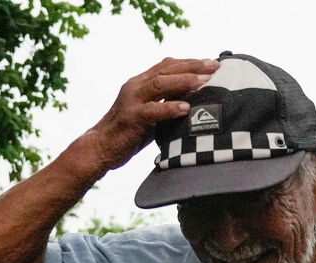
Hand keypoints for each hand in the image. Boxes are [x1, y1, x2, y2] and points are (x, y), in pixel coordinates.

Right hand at [75, 57, 221, 174]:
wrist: (101, 147)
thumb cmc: (129, 133)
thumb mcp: (151, 113)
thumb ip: (166, 103)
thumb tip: (195, 102)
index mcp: (140, 83)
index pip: (167, 65)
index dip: (189, 62)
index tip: (212, 62)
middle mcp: (135, 86)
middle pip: (166, 69)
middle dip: (192, 66)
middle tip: (215, 66)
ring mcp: (132, 100)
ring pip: (159, 84)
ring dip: (184, 81)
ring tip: (205, 81)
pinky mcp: (131, 118)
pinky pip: (152, 110)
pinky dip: (170, 108)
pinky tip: (186, 108)